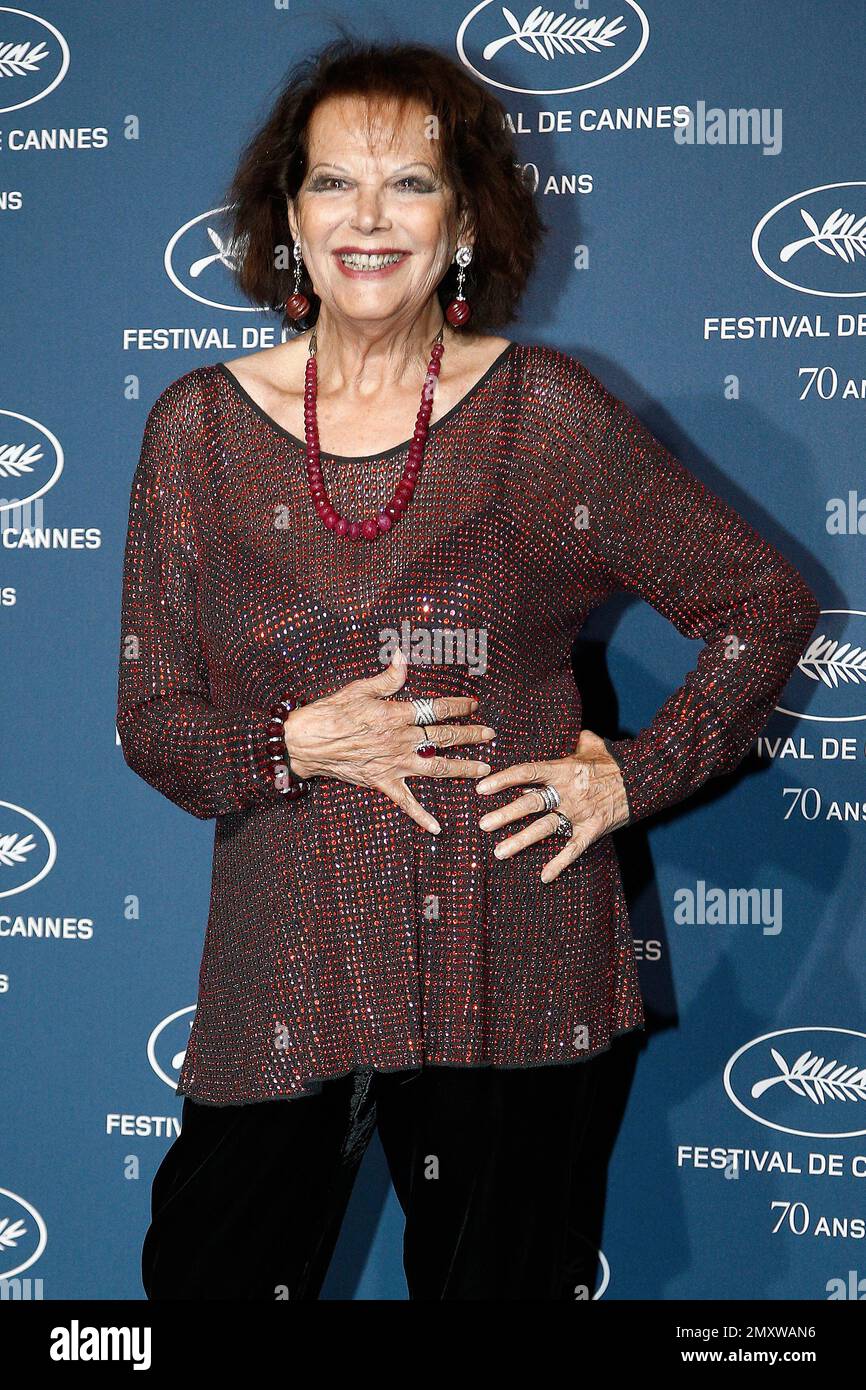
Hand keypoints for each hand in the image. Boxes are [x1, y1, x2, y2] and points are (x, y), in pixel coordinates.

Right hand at [281, 648, 494, 833]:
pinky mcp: (381, 782)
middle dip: (470, 735)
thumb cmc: (329, 713)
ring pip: (436, 768)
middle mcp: (400, 741)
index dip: (458, 707)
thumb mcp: (358, 689)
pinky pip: (406, 802)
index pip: (436, 709)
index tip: (474, 705)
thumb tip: (403, 657)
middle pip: (443, 738)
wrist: (304, 742)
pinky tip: (438, 828)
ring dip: (462, 769)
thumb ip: (387, 678)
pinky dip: (422, 816)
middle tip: (490, 735)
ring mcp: (393, 764)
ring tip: (484, 771)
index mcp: (396, 715)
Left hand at [475, 729, 628, 883]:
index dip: (503, 779)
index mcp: (563, 769)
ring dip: (521, 841)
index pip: (527, 772)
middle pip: (530, 803)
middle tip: (483, 824)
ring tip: (499, 852)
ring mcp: (579, 813)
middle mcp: (567, 792)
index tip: (481, 788)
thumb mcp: (592, 745)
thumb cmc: (613, 762)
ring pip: (545, 828)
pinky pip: (573, 848)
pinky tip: (544, 877)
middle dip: (505, 815)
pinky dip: (559, 863)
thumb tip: (568, 733)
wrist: (643, 779)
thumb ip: (574, 740)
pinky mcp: (592, 829)